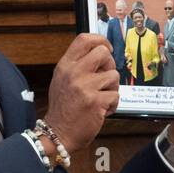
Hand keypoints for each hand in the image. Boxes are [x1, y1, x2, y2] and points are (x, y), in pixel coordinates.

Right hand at [44, 33, 118, 152]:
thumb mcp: (63, 80)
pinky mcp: (96, 101)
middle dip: (110, 65)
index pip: (84, 39)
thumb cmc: (63, 108)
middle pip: (103, 53)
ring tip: (101, 98)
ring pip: (113, 75)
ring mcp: (85, 86)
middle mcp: (74, 73)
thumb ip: (78, 65)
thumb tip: (101, 53)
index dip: (100, 40)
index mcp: (65, 65)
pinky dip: (112, 104)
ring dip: (112, 88)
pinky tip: (101, 110)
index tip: (107, 48)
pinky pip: (116, 95)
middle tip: (105, 78)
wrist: (58, 133)